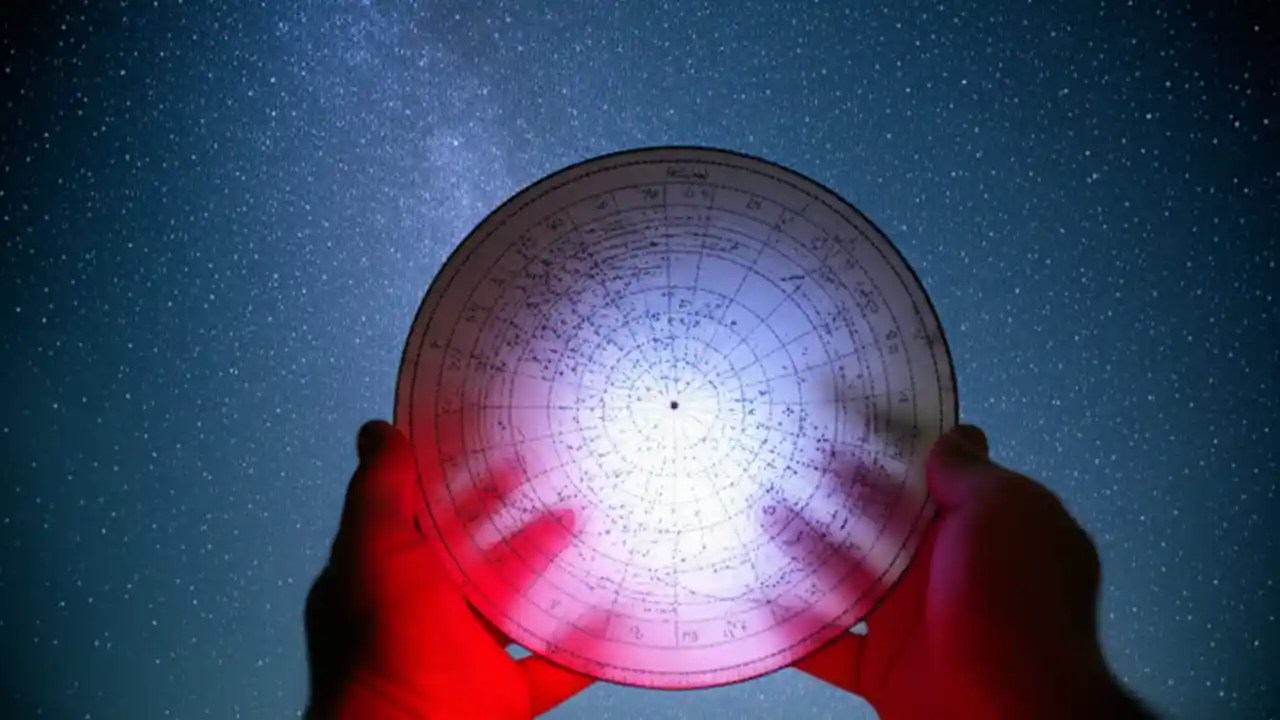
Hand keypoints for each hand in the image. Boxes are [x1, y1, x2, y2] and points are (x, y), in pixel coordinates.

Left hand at [304, 420, 592, 718]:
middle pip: (474, 556)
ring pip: (514, 604)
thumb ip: (380, 491)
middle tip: (548, 480)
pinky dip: (583, 645)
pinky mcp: (503, 693)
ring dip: (547, 567)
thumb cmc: (386, 653)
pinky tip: (609, 617)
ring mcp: (464, 655)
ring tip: (580, 528)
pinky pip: (553, 665)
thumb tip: (376, 433)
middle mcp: (423, 616)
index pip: (419, 516)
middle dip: (510, 518)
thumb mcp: (377, 550)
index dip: (453, 480)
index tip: (490, 447)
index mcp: (386, 579)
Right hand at [793, 425, 1152, 718]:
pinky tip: (760, 601)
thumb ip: (971, 475)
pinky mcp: (885, 669)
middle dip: (833, 491)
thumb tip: (957, 436)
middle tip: (782, 455)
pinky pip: (828, 645)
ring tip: (760, 515)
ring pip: (847, 578)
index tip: (841, 411)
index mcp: (982, 527)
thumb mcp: (1005, 512)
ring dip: (803, 550)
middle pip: (879, 522)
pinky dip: (794, 629)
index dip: (885, 440)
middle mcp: (948, 573)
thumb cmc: (1017, 611)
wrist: (1010, 713)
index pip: (929, 471)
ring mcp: (915, 623)